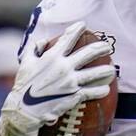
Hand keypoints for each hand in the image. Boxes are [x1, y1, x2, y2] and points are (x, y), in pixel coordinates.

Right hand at [0, 19, 114, 135]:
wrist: (25, 110)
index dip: (77, 29)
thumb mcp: (25, 63)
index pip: (68, 38)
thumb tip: (44, 41)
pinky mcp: (74, 96)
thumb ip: (34, 49)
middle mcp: (63, 67)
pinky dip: (100, 90)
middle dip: (100, 48)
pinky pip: (91, 92)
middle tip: (108, 46)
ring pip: (94, 73)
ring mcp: (70, 82)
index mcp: (52, 56)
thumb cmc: (24, 86)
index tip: (83, 25)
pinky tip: (105, 89)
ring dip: (106, 70)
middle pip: (88, 53)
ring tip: (112, 70)